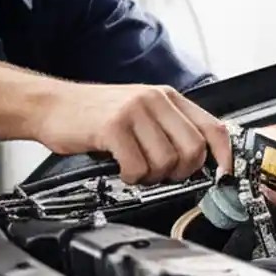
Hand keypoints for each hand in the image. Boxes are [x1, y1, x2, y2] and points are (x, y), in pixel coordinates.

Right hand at [34, 82, 232, 184]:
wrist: (51, 105)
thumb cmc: (96, 115)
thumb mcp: (141, 112)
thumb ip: (170, 129)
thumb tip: (201, 161)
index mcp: (168, 97)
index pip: (213, 127)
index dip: (224, 155)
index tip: (224, 174)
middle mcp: (155, 100)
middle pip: (194, 149)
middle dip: (181, 172)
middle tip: (162, 175)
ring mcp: (135, 112)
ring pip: (167, 161)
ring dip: (152, 176)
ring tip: (136, 169)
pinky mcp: (113, 127)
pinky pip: (138, 167)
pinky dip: (132, 177)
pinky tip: (121, 169)